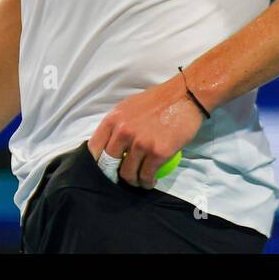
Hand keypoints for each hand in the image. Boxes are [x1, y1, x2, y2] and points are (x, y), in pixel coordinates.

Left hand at [88, 74, 203, 188]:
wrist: (184, 96)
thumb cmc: (157, 101)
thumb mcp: (128, 108)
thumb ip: (116, 126)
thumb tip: (107, 145)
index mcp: (113, 119)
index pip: (94, 148)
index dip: (97, 163)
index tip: (104, 168)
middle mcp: (123, 132)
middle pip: (109, 165)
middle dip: (114, 175)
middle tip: (122, 177)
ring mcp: (140, 143)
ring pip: (128, 174)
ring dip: (133, 182)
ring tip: (139, 181)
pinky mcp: (158, 153)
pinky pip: (146, 176)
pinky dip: (147, 182)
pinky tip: (150, 181)